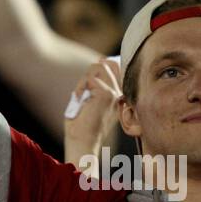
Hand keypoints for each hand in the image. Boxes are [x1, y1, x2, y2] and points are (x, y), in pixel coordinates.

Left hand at [64, 57, 121, 171]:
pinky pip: (89, 78)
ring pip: (99, 66)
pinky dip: (80, 88)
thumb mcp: (91, 98)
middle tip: (84, 95)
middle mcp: (120, 94)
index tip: (90, 83)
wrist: (82, 141)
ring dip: (84, 81)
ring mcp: (115, 93)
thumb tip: (101, 61)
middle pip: (105, 64)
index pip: (116, 66)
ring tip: (83, 98)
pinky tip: (81, 102)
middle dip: (89, 75)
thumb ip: (97, 81)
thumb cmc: (82, 124)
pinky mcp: (107, 94)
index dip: (102, 66)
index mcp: (119, 95)